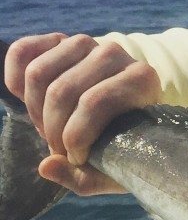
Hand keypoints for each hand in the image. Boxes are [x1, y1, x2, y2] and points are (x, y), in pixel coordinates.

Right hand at [3, 33, 160, 195]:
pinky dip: (13, 80)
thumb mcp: (111, 171)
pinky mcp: (59, 41)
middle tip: (60, 148)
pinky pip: (22, 52)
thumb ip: (83, 177)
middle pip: (59, 92)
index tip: (79, 159)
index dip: (75, 138)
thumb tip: (47, 165)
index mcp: (141, 80)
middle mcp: (116, 54)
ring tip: (50, 129)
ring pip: (38, 74)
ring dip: (34, 111)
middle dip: (51, 129)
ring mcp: (87, 44)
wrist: (123, 119)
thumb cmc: (122, 147)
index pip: (93, 103)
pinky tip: (26, 100)